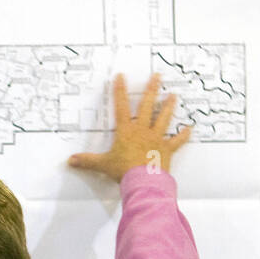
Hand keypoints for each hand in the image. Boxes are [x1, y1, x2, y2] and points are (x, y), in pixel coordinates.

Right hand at [67, 72, 192, 181]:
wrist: (142, 182)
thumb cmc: (123, 171)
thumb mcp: (102, 165)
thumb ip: (87, 161)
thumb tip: (70, 161)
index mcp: (126, 131)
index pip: (121, 107)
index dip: (120, 91)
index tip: (121, 77)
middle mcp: (142, 130)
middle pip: (148, 106)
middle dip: (152, 90)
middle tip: (157, 76)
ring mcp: (156, 138)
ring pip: (164, 118)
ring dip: (169, 106)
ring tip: (173, 95)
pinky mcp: (166, 149)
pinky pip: (177, 141)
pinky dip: (183, 135)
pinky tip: (189, 129)